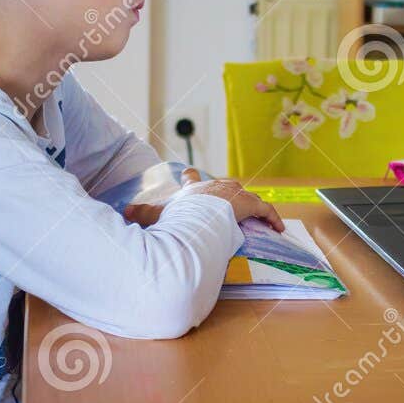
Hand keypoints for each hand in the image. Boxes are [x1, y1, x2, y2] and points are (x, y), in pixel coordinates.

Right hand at [123, 168, 283, 231]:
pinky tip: (279, 227)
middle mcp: (215, 187)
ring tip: (260, 215)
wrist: (199, 215)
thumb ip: (143, 214)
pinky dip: (272, 218)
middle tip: (234, 198)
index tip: (191, 175)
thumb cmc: (180, 216)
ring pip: (247, 195)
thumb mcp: (159, 216)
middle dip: (228, 190)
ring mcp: (234, 194)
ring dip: (253, 205)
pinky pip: (264, 210)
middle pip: (225, 184)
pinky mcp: (250, 204)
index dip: (192, 179)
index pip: (192, 180)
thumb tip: (124, 212)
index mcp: (194, 190)